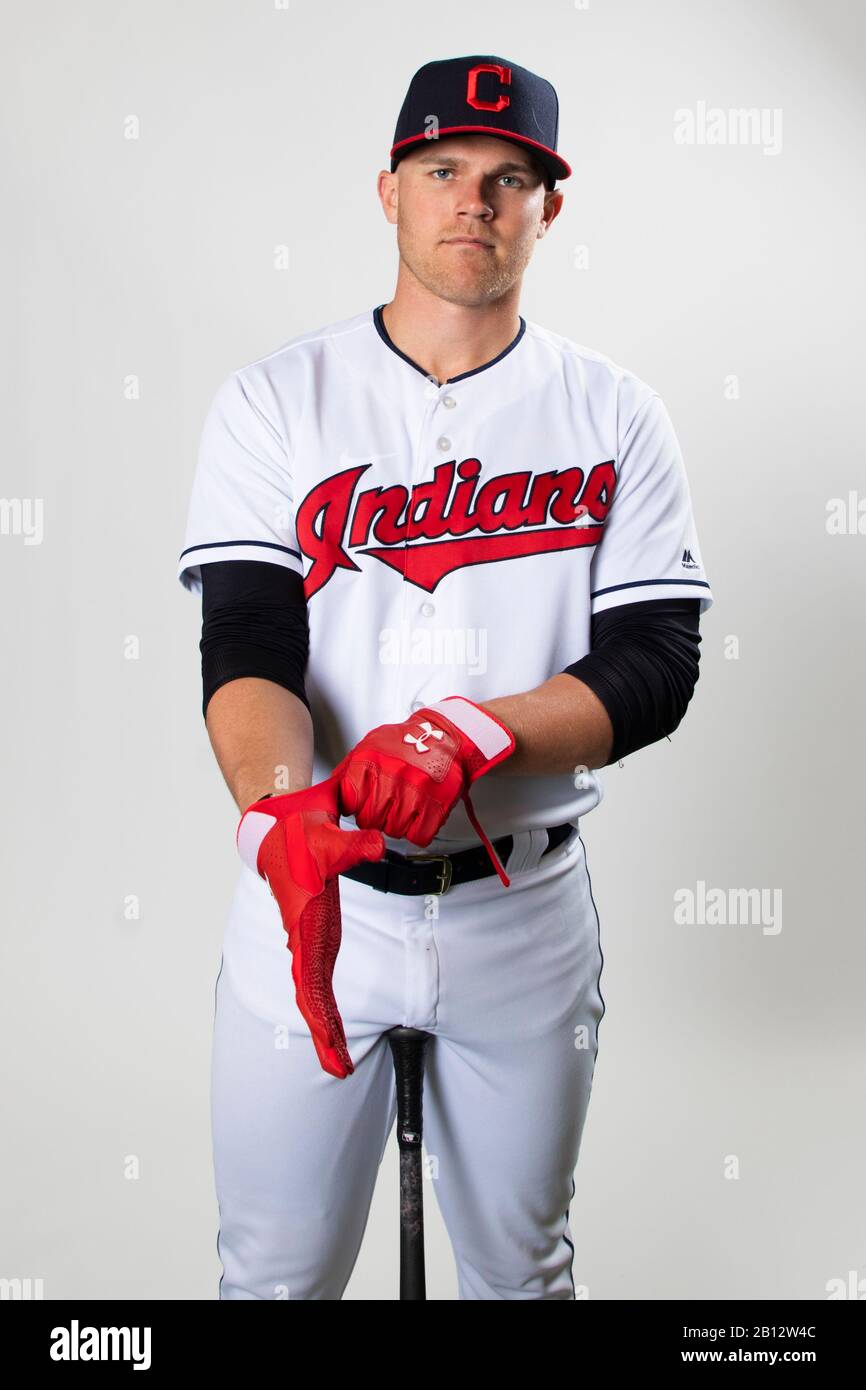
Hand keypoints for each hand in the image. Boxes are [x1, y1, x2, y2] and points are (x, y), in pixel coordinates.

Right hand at [236, 777, 384, 1078]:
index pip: (311, 980)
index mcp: (304, 923)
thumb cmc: (298, 832)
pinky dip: (327, 1005)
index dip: (321, 1016)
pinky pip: (320, 978)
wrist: (278, 825)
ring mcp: (309, 939)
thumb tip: (378, 846)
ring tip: (342, 1063)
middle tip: (342, 1070)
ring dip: (327, 1026)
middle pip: (312, 998)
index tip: (333, 1046)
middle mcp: (304, 939)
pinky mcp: (317, 934)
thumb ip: (353, 845)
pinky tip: (335, 1026)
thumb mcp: (327, 836)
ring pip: (315, 992)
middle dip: (325, 1035)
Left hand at [331, 696, 515, 883]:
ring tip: (404, 805)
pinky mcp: (437, 805)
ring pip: (393, 831)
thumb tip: (329, 793)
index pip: (350, 802)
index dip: (355, 805)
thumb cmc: (406, 741)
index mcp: (370, 761)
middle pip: (369, 820)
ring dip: (397, 824)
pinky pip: (419, 836)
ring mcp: (415, 792)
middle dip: (375, 816)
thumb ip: (347, 769)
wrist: (444, 734)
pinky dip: (417, 831)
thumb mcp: (369, 745)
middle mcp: (391, 776)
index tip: (362, 802)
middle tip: (385, 804)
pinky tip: (417, 815)